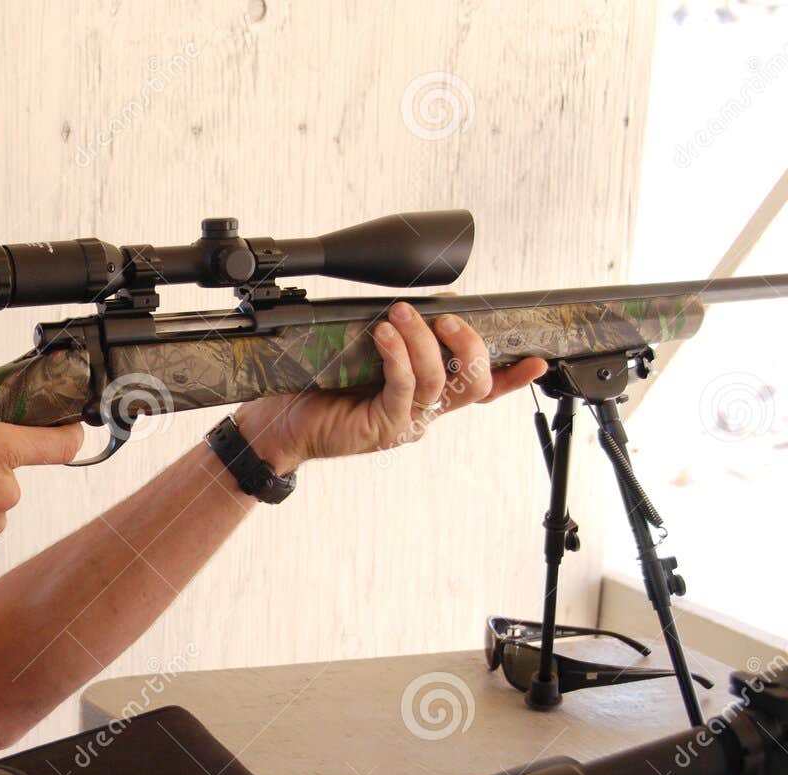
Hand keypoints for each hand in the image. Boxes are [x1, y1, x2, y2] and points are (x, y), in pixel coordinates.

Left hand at [233, 303, 548, 471]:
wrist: (281, 423)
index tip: (537, 360)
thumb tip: (419, 303)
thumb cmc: (319, 387)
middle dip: (467, 343)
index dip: (511, 376)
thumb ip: (398, 337)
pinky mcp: (385, 427)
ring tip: (400, 315)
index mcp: (427, 396)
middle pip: (473, 383)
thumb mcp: (364, 354)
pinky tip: (384, 334)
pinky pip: (403, 386)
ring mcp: (406, 422)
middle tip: (445, 315)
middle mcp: (423, 411)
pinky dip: (397, 354)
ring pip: (439, 380)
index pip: (480, 388)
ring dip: (423, 340)